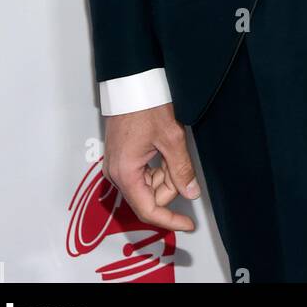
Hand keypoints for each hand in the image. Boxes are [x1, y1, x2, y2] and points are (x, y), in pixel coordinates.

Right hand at [102, 102, 199, 231]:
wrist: (132, 83)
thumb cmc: (146, 104)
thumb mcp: (171, 138)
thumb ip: (181, 170)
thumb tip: (191, 193)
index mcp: (126, 173)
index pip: (148, 210)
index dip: (170, 220)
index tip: (188, 224)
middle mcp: (116, 173)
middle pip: (149, 196)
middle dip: (170, 184)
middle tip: (180, 159)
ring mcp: (117, 165)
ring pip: (147, 185)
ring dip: (165, 173)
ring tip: (171, 147)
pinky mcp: (121, 157)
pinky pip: (142, 173)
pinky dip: (157, 166)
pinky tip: (164, 148)